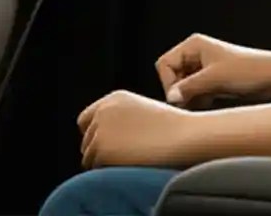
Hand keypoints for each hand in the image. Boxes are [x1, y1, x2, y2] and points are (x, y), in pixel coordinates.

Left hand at [78, 90, 197, 168]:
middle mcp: (103, 111)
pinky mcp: (101, 148)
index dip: (96, 135)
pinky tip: (128, 166)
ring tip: (128, 162)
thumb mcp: (144, 111)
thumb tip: (110, 139)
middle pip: (86, 140)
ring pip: (89, 156)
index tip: (109, 146)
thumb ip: (122, 119)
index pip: (86, 120)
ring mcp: (100, 130)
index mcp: (114, 99)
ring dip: (104, 162)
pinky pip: (95, 168)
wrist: (184, 135)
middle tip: (121, 159)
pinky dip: (108, 171)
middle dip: (98, 150)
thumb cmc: (174, 128)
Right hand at [155, 33, 270, 105]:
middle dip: (181, 91)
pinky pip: (195, 93)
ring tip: (205, 100)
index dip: (170, 82)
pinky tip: (211, 103)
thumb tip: (171, 97)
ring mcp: (205, 68)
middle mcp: (198, 54)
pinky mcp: (213, 81)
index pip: (164, 64)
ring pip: (183, 87)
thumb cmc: (251, 69)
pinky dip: (199, 100)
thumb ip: (189, 88)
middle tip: (192, 100)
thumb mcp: (215, 78)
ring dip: (191, 97)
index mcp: (195, 45)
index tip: (181, 95)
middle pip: (172, 77)